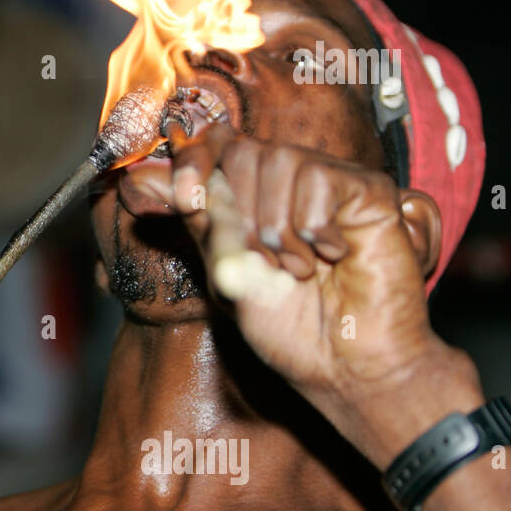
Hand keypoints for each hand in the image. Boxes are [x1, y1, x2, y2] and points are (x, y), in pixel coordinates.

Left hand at [133, 123, 479, 467]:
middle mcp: (292, 182)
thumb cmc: (291, 330)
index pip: (217, 143)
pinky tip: (333, 257)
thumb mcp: (224, 271)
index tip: (186, 196)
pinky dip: (314, 228)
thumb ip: (194, 219)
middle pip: (244, 151)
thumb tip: (141, 177)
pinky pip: (321, 179)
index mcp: (254, 197)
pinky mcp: (370, 193)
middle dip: (239, 213)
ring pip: (281, 160)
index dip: (195, 159)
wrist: (344, 368)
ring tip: (296, 269)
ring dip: (275, 227)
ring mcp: (333, 183)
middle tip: (262, 262)